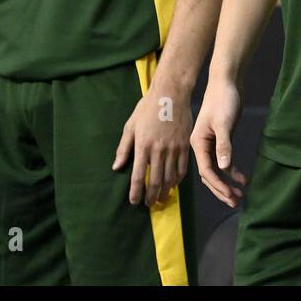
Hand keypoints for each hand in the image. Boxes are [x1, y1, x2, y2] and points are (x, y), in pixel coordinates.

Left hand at [112, 79, 193, 206]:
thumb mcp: (130, 126)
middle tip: (149, 205)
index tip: (134, 202)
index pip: (138, 176)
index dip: (135, 192)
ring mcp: (173, 149)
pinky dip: (177, 180)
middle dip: (151, 196)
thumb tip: (116, 167)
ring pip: (170, 178)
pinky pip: (182, 169)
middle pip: (155, 181)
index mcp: (143, 146)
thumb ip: (123, 148)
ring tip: (161, 198)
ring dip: (165, 191)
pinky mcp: (184, 146)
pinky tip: (173, 185)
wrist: (171, 95)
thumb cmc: (147, 108)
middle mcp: (158, 150)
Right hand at [190, 81, 247, 206]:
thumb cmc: (223, 100)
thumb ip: (224, 145)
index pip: (206, 170)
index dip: (218, 185)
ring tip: (239, 196)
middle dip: (221, 190)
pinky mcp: (222, 141)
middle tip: (235, 202)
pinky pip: (225, 162)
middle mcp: (202, 146)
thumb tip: (224, 168)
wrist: (227, 82)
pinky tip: (243, 179)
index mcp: (197, 142)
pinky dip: (233, 172)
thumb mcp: (224, 123)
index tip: (230, 196)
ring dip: (227, 184)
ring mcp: (212, 144)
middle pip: (209, 175)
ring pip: (217, 171)